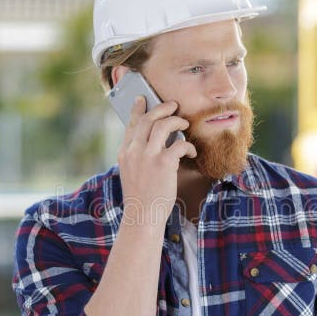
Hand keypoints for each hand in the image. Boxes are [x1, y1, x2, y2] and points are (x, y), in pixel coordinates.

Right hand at [117, 95, 196, 227]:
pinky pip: (179, 144)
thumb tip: (152, 142)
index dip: (137, 109)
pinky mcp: (163, 164)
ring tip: (184, 124)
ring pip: (163, 125)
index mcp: (125, 152)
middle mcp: (134, 151)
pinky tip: (191, 152)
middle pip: (148, 119)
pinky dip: (187, 146)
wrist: (142, 217)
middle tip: (173, 105)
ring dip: (177, 121)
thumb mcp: (131, 173)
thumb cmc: (141, 198)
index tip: (141, 99)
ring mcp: (148, 156)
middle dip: (162, 108)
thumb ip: (137, 156)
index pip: (131, 124)